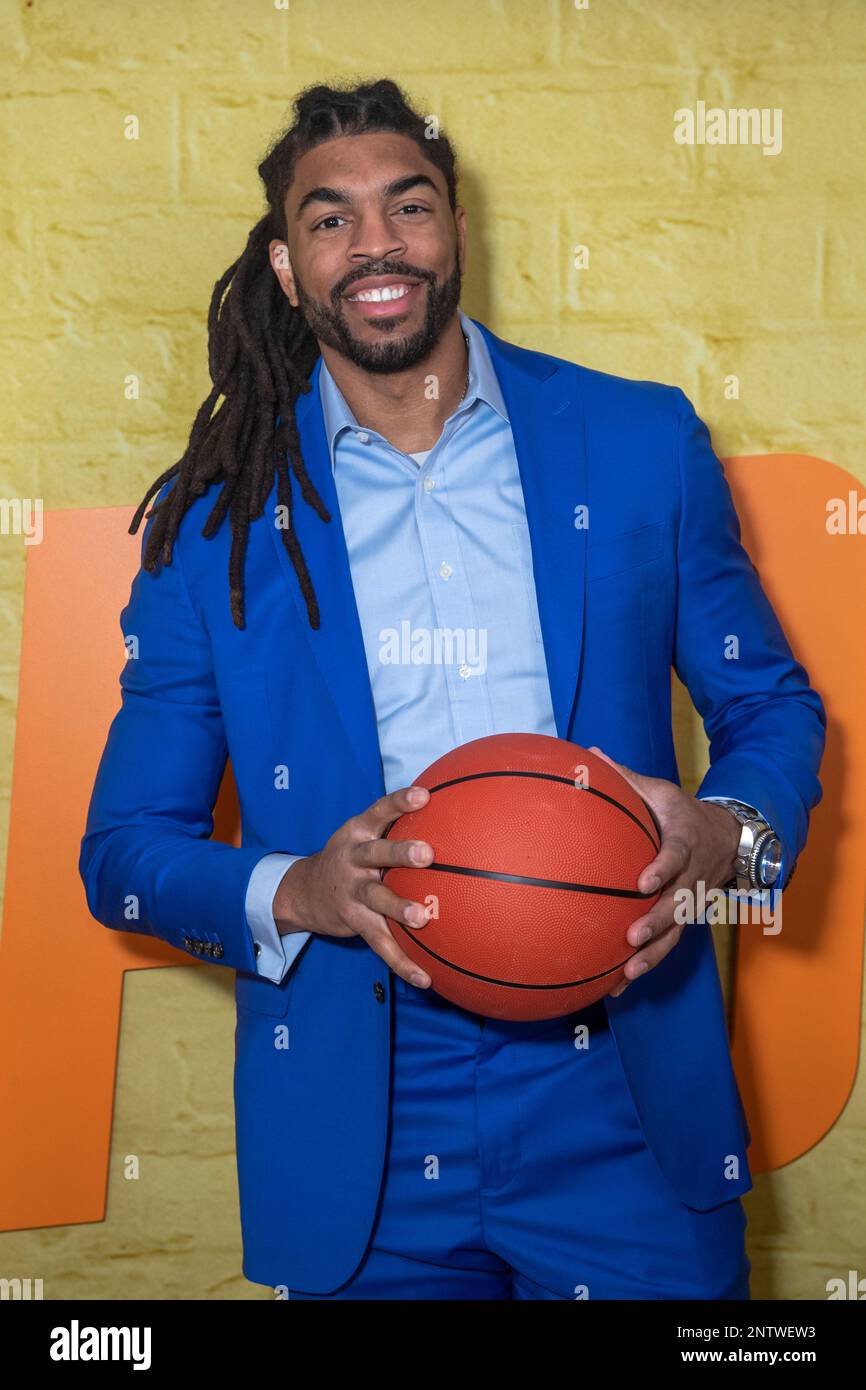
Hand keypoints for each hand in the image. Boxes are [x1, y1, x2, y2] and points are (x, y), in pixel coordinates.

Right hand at [272, 785, 434, 988]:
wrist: (303, 892)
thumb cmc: (349, 857)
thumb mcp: (361, 833)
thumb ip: (394, 822)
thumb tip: (446, 804)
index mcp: (358, 833)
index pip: (379, 811)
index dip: (399, 803)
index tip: (423, 796)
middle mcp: (353, 860)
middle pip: (376, 853)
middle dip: (399, 852)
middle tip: (426, 853)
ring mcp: (352, 893)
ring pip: (376, 899)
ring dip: (398, 908)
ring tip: (422, 917)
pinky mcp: (355, 922)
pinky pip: (380, 944)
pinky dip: (402, 962)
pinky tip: (426, 978)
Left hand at [587, 746, 740, 998]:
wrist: (729, 838)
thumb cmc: (683, 813)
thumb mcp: (661, 791)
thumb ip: (626, 777)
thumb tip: (589, 754)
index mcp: (686, 842)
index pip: (677, 856)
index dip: (663, 869)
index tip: (644, 880)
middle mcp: (693, 877)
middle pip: (679, 905)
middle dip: (658, 923)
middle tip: (633, 937)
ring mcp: (692, 902)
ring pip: (677, 933)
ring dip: (654, 955)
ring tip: (628, 973)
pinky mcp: (686, 919)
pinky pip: (668, 945)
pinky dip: (646, 965)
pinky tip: (618, 985)